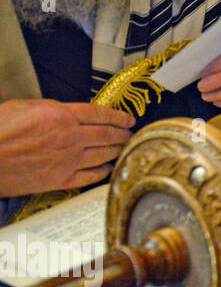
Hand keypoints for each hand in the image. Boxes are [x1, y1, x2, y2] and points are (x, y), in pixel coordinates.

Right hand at [0, 99, 135, 195]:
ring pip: (103, 154)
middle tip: (131, 134)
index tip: (128, 119)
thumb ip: (51, 108)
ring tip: (124, 148)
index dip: (118, 116)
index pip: (100, 114)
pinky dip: (103, 171)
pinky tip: (108, 168)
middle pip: (107, 134)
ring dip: (117, 150)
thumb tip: (68, 111)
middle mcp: (70, 137)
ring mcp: (68, 160)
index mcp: (61, 115)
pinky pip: (91, 176)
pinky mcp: (61, 179)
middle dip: (123, 134)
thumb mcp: (24, 107)